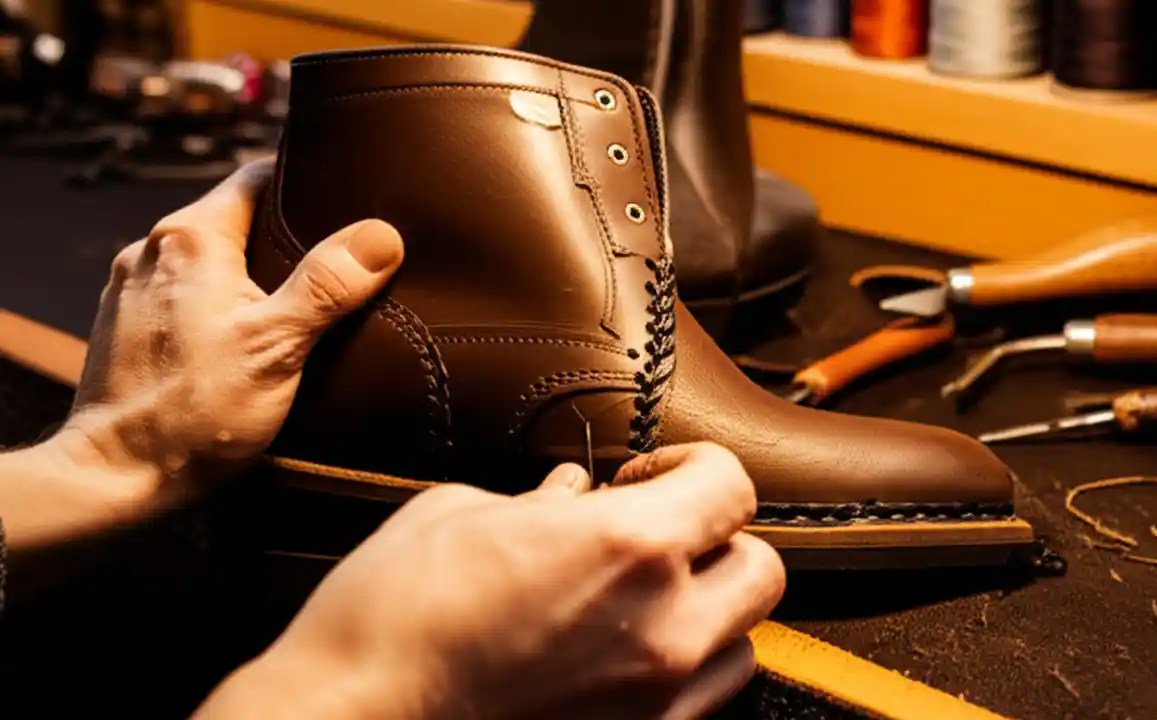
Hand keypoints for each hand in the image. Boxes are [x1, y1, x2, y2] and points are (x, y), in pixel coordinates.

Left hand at [55, 160, 403, 514]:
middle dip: (286, 236)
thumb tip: (381, 236)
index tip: (345, 206)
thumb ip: (328, 286)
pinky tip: (245, 339)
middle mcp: (154, 249)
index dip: (305, 186)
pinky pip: (187, 292)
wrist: (117, 479)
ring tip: (296, 307)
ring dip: (251, 273)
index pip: (257, 176)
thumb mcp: (277, 347)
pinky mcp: (130, 324)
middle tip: (336, 266)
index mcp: (191, 238)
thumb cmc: (195, 414)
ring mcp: (135, 287)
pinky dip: (220, 303)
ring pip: (211, 257)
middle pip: (236, 217)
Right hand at [198, 443, 785, 719]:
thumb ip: (539, 501)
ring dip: (707, 612)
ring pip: (742, 645)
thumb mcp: (457, 516)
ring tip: (640, 601)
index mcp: (627, 548)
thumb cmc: (386, 619)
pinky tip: (617, 654)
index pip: (732, 485)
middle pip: (762, 569)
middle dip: (717, 540)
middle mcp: (664, 631)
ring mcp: (657, 705)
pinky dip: (680, 671)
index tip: (650, 474)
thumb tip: (570, 496)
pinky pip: (699, 703)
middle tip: (655, 532)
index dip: (694, 465)